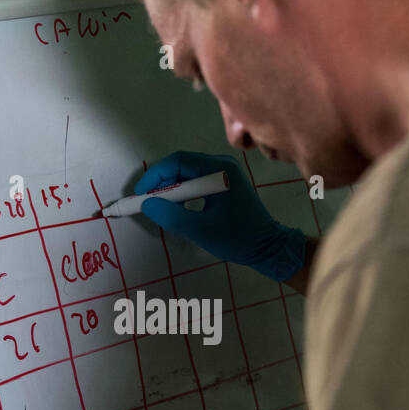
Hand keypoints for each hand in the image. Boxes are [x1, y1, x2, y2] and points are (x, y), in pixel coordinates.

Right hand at [135, 151, 305, 281]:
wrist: (267, 247)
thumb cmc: (238, 238)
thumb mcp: (200, 230)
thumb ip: (171, 216)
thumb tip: (147, 205)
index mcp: (219, 171)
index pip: (178, 162)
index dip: (155, 176)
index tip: (141, 194)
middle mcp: (222, 165)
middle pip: (181, 164)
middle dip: (160, 181)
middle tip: (146, 201)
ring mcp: (224, 173)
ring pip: (187, 172)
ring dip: (170, 187)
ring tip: (158, 205)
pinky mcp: (224, 183)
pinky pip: (196, 180)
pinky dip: (182, 190)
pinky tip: (176, 206)